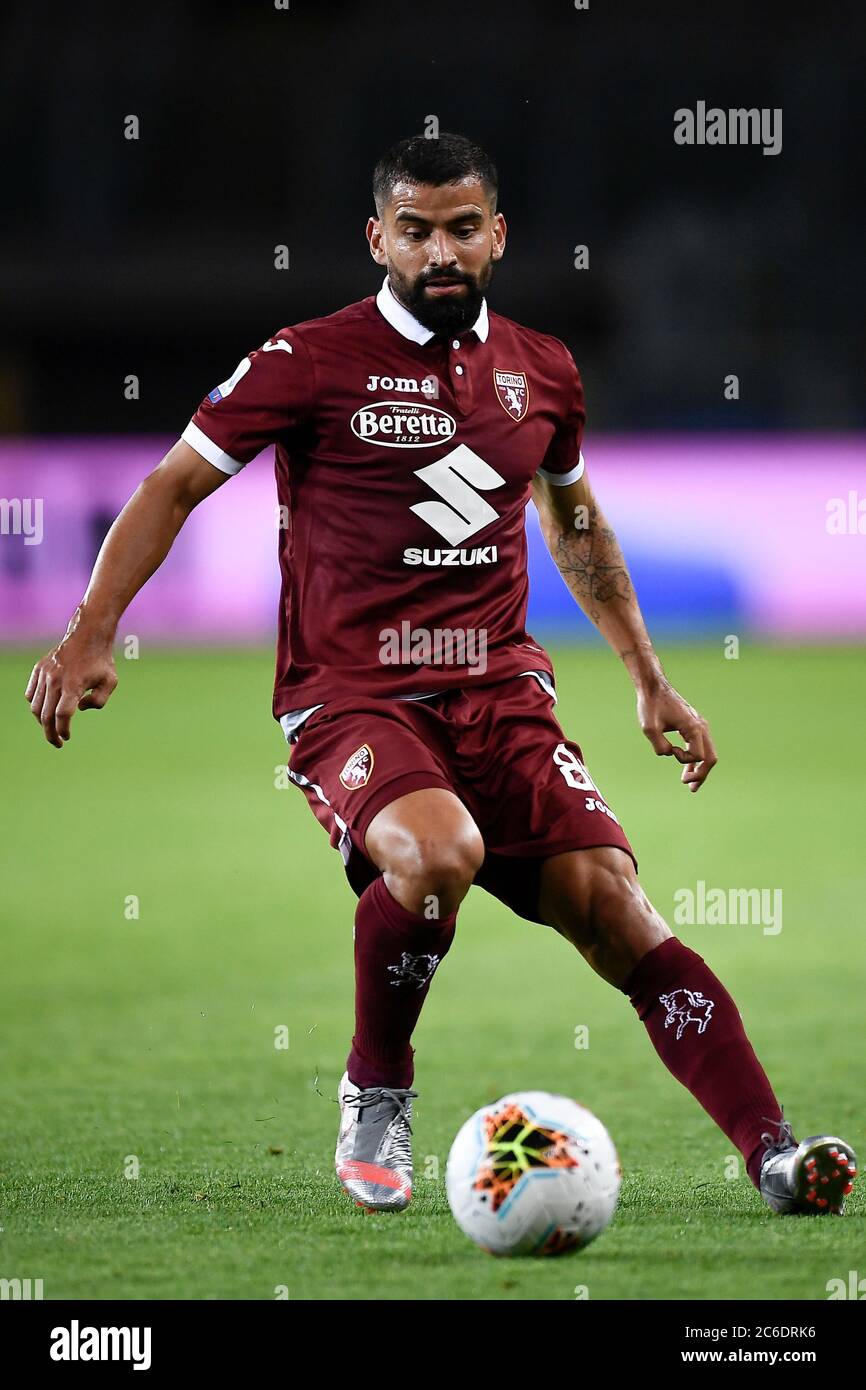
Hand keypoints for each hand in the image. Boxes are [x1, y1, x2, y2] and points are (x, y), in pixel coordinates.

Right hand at [25, 627, 117, 747]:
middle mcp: (55, 680)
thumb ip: (99, 701)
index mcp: (73, 685)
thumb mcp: (111, 682)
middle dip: (50, 733)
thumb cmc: (101, 661)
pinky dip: (35, 705)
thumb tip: (79, 708)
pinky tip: (44, 710)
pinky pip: (31, 694)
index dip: (63, 730)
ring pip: (35, 706)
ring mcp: (44, 674)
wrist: (88, 635)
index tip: (67, 737)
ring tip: (52, 727)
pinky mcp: (38, 669)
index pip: (62, 715)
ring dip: (42, 721)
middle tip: (57, 743)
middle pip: (45, 715)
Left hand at [637, 677, 716, 791]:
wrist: (654, 687)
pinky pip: (701, 746)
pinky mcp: (694, 725)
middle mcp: (701, 727)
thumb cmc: (651, 706)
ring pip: (708, 753)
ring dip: (700, 769)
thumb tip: (669, 754)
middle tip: (691, 788)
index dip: (683, 760)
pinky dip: (696, 759)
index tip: (670, 750)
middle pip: (710, 757)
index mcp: (694, 727)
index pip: (698, 756)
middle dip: (702, 775)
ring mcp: (700, 725)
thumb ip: (660, 747)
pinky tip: (688, 769)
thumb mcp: (649, 729)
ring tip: (690, 784)